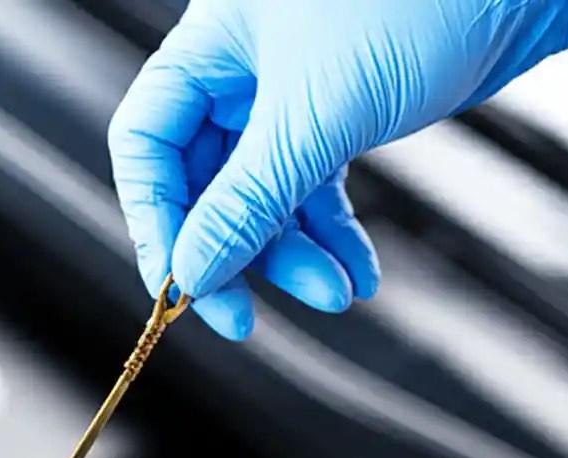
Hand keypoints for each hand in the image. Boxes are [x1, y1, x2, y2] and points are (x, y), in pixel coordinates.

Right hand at [108, 0, 567, 338]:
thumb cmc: (420, 6)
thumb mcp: (316, 116)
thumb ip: (247, 200)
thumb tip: (194, 272)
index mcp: (210, 42)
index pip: (147, 143)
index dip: (157, 221)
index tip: (182, 287)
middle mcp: (240, 67)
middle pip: (203, 179)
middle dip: (232, 250)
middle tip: (244, 316)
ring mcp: (289, 92)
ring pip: (264, 193)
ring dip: (293, 253)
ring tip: (334, 292)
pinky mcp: (339, 112)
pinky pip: (314, 187)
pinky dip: (334, 233)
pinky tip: (359, 272)